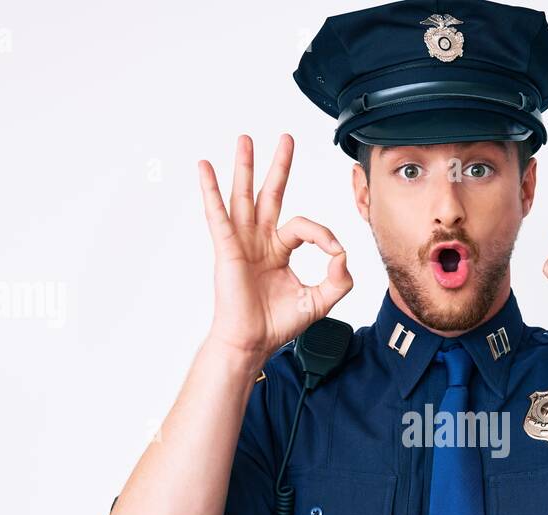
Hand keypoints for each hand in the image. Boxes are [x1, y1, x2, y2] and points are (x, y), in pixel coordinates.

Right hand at [198, 133, 352, 358]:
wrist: (252, 342)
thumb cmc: (278, 324)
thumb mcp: (320, 300)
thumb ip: (339, 279)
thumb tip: (343, 255)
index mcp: (280, 250)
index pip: (306, 227)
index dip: (324, 237)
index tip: (335, 255)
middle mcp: (260, 241)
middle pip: (271, 194)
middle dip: (279, 166)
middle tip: (286, 138)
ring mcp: (242, 242)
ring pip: (244, 196)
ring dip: (245, 167)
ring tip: (245, 139)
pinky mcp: (226, 248)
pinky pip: (218, 214)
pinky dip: (210, 190)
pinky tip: (205, 167)